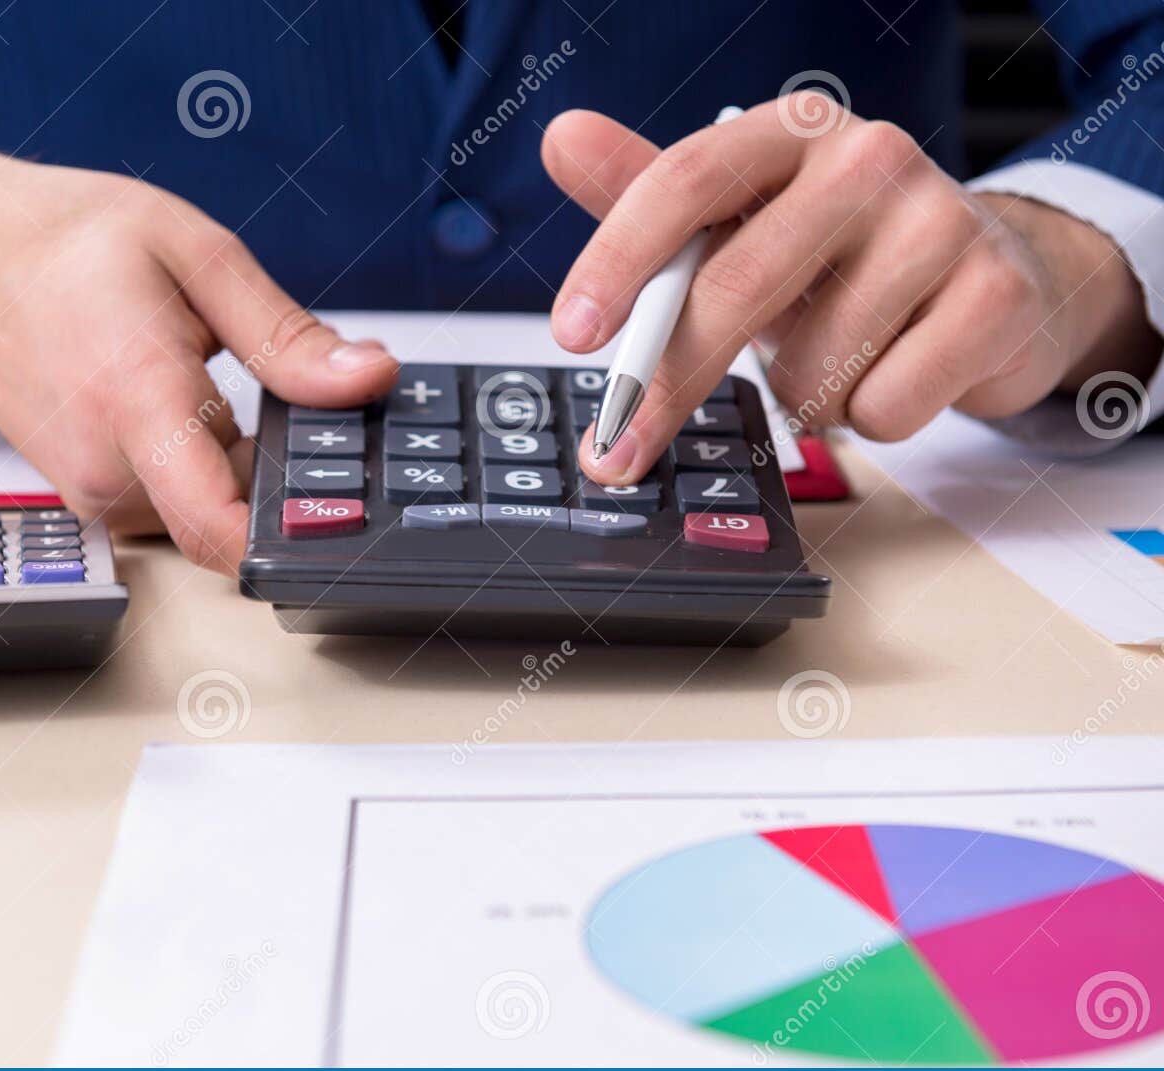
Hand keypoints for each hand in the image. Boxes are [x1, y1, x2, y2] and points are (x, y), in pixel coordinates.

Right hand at [0, 143, 397, 573]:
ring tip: (218, 379)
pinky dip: (203, 461)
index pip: (217, 524)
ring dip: (239, 461)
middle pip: (236, 513)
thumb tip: (370, 378)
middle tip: (297, 399)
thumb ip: (286, 334)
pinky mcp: (92, 497)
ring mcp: (94, 489)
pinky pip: (177, 499)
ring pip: (209, 507)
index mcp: (137, 398)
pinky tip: (187, 400)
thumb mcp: (194, 252)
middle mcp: (108, 464)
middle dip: (284, 472)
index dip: (293, 544)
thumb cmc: (59, 246)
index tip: (345, 527)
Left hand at [542, 101, 1160, 484]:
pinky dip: (870, 418)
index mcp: (790, 131)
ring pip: (811, 371)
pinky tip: (896, 371)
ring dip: (802, 396)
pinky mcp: (995, 297)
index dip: (619, 260)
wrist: (991, 272)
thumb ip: (648, 196)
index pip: (686, 182)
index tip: (571, 335)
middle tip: (618, 452)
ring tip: (836, 356)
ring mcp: (942, 222)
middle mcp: (870, 158)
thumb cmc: (836, 256)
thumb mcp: (739, 225)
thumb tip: (561, 139)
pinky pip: (883, 408)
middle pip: (737, 288)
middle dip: (664, 386)